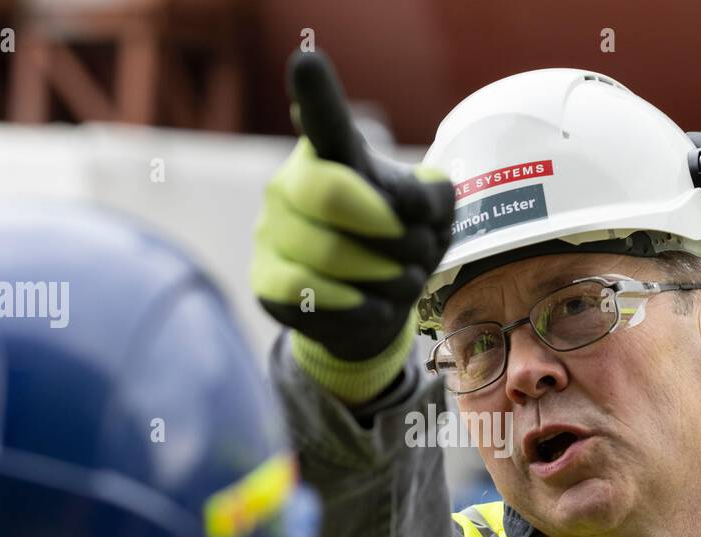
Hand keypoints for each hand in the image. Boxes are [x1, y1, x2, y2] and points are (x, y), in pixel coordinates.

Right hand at [251, 50, 454, 402]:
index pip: (322, 119)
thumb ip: (432, 198)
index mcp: (328, 153)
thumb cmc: (401, 244)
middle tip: (417, 249)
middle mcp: (287, 184)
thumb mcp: (433, 215)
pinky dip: (357, 305)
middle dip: (390, 230)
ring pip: (327, 253)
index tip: (307, 63)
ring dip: (385, 275)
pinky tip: (377, 306)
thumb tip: (403, 204)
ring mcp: (269, 232)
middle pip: (330, 194)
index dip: (314, 93)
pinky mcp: (267, 282)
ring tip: (404, 280)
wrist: (374, 308)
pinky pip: (310, 292)